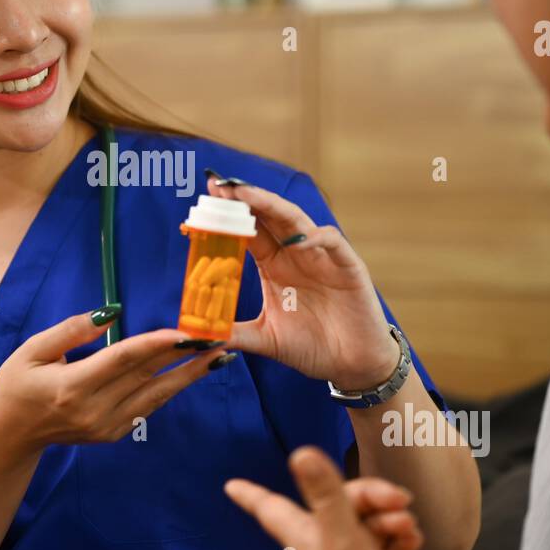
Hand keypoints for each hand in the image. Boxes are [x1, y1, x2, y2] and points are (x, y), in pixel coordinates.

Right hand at [0, 304, 231, 453]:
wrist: (10, 434)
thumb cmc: (16, 384)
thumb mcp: (32, 350)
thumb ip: (70, 331)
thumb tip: (110, 313)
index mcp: (71, 387)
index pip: (122, 360)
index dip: (156, 344)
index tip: (184, 331)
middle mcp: (93, 411)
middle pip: (147, 377)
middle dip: (185, 356)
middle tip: (216, 337)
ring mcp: (105, 427)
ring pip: (156, 396)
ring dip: (189, 375)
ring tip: (217, 357)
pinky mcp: (112, 434)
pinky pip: (147, 407)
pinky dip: (170, 388)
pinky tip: (191, 372)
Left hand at [205, 173, 399, 391]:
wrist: (352, 364)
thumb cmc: (312, 347)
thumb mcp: (265, 339)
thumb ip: (235, 333)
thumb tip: (197, 337)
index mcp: (275, 266)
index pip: (251, 230)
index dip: (231, 213)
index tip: (208, 195)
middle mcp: (296, 255)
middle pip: (270, 218)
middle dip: (246, 199)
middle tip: (221, 184)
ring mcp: (322, 258)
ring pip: (297, 221)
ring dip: (273, 206)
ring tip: (248, 194)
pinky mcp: (348, 268)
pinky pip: (333, 243)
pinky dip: (318, 238)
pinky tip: (299, 240)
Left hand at [224, 446, 419, 549]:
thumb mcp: (342, 541)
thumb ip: (326, 497)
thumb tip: (302, 454)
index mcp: (306, 538)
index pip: (270, 508)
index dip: (251, 494)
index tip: (232, 485)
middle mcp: (325, 546)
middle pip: (340, 503)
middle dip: (371, 495)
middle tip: (395, 500)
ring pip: (368, 521)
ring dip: (391, 517)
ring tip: (404, 526)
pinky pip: (390, 543)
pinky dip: (403, 537)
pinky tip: (410, 539)